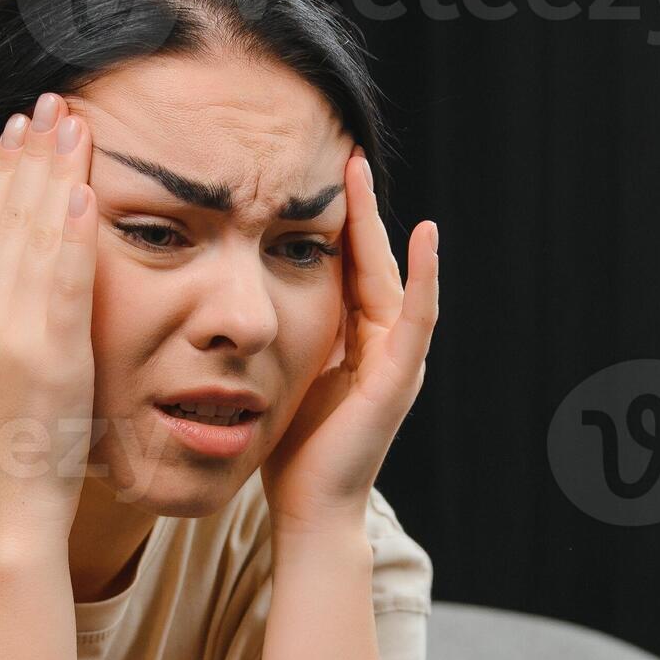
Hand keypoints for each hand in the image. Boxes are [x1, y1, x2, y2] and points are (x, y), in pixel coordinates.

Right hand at [0, 94, 99, 538]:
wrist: (2, 513)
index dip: (0, 172)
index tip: (17, 128)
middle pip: (8, 219)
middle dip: (31, 155)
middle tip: (52, 103)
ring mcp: (16, 337)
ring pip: (38, 239)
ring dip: (58, 177)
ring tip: (75, 127)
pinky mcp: (55, 357)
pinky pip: (67, 282)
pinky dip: (75, 235)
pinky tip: (83, 191)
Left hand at [259, 147, 437, 532]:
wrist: (310, 509)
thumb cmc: (290, 452)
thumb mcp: (279, 375)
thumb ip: (277, 336)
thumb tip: (234, 297)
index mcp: (353, 340)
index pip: (345, 266)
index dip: (335, 218)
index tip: (316, 169)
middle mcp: (381, 343)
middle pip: (370, 260)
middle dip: (358, 207)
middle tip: (344, 150)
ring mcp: (396, 359)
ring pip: (390, 276)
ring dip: (380, 223)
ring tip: (363, 171)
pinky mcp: (400, 378)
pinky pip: (416, 319)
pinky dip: (423, 277)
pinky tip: (424, 238)